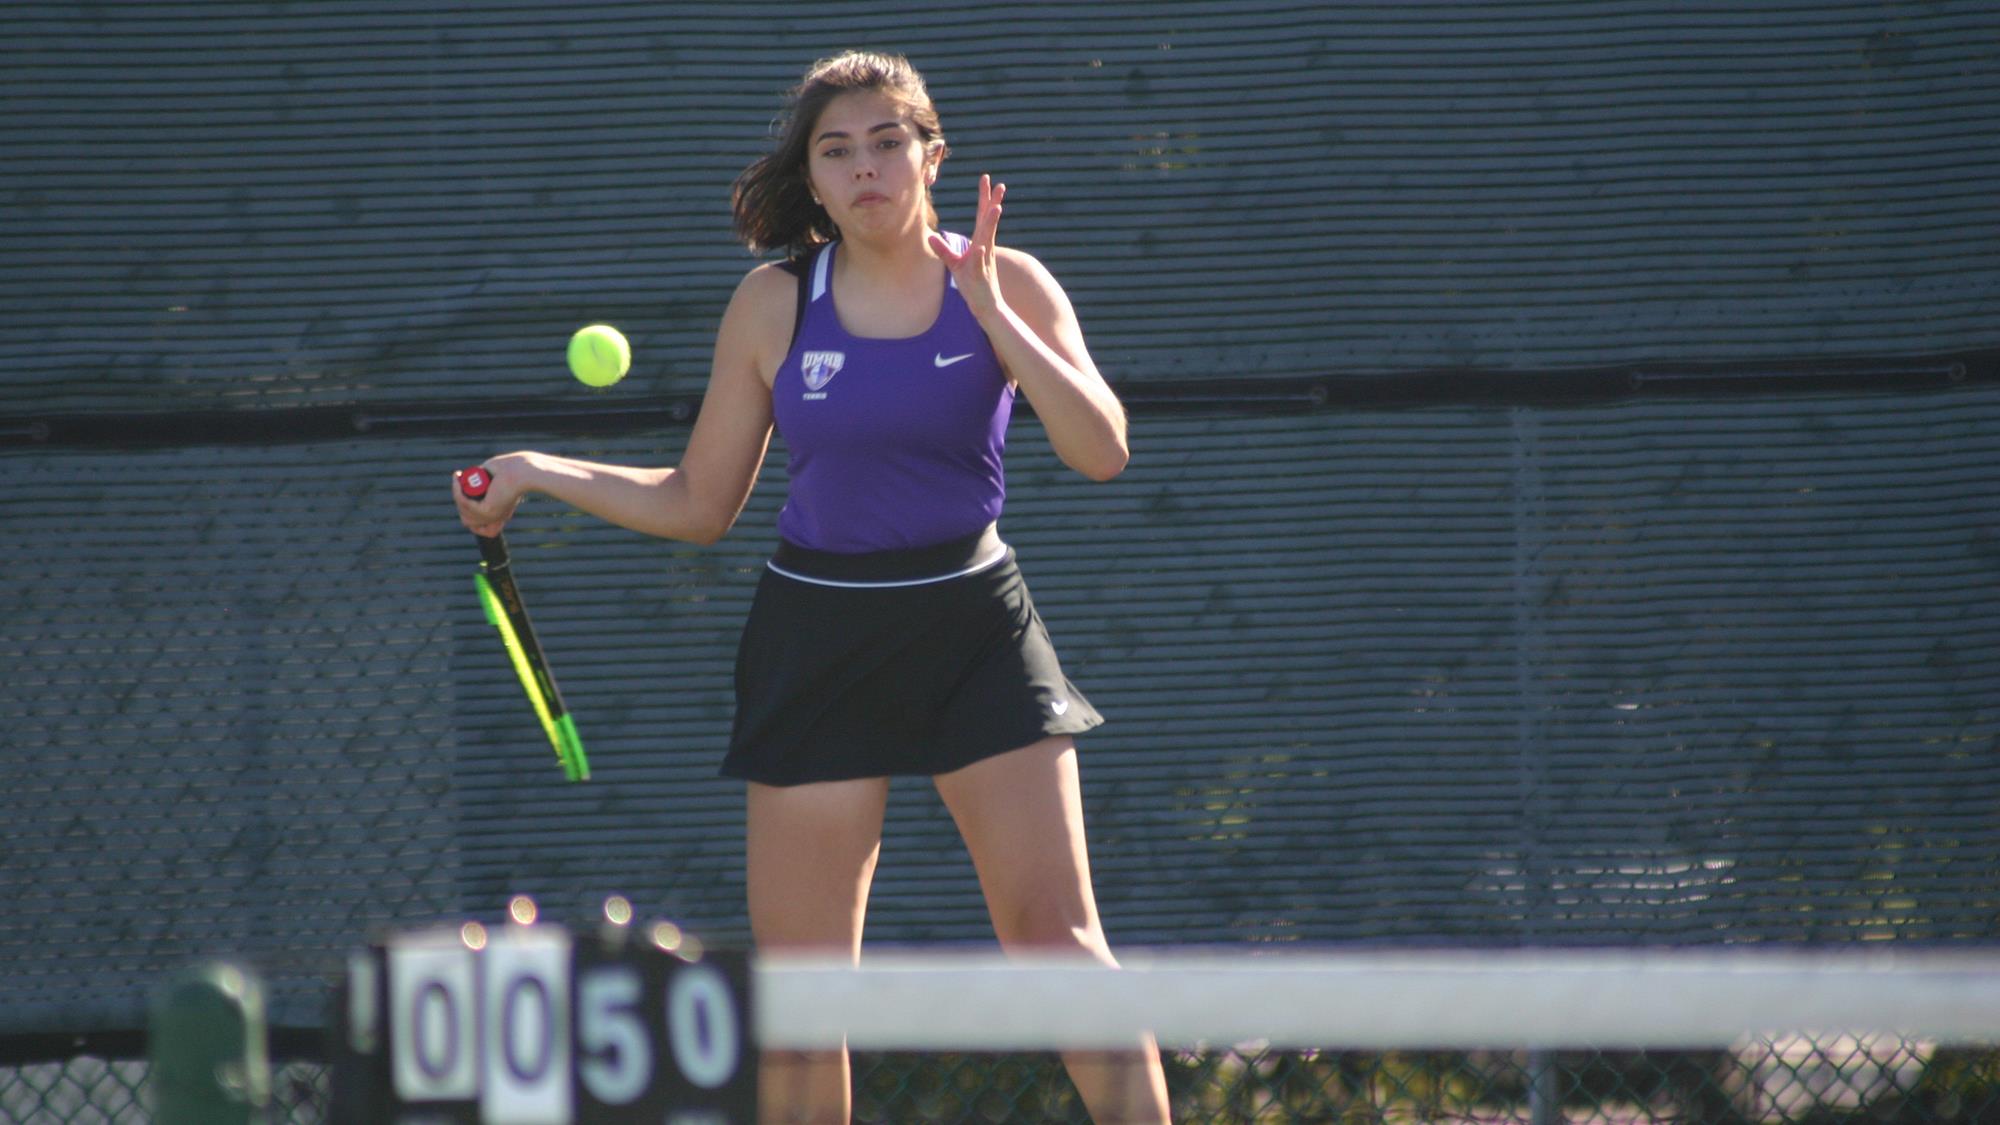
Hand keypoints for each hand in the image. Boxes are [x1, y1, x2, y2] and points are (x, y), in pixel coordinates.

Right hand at [453, 453, 530, 537]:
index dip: (464, 508)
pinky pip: (464, 503)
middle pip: (466, 517)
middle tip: (460, 481)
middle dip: (459, 499)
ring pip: (463, 510)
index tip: (461, 487)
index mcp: (498, 515)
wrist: (524, 471)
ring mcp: (490, 516)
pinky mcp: (487, 510)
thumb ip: (492, 482)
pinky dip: (457, 491)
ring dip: (456, 493)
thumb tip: (480, 476)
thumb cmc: (514, 471)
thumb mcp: (498, 479)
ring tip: (458, 477)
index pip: (476, 524)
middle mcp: (494, 518)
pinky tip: (457, 479)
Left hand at [928, 173, 1006, 318]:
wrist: (986, 305)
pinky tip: (980, 247)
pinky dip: (980, 254)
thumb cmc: (972, 284)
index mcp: (980, 242)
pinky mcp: (979, 274)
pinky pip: (980, 263)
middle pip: (989, 221)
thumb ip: (944, 250)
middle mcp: (985, 247)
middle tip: (1000, 185)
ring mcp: (984, 260)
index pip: (982, 216)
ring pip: (988, 238)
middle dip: (993, 203)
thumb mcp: (955, 265)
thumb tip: (931, 237)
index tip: (986, 179)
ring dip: (992, 223)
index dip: (984, 198)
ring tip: (997, 208)